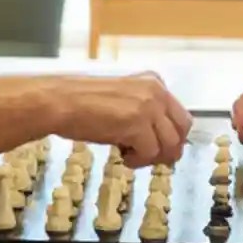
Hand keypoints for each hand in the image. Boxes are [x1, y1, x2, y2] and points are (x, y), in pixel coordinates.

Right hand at [53, 71, 192, 167]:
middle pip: (182, 130)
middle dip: (170, 149)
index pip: (180, 116)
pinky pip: (150, 153)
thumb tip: (161, 141)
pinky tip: (122, 156)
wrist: (60, 103)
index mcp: (154, 82)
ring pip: (170, 144)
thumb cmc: (83, 103)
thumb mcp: (124, 99)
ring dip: (152, 157)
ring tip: (131, 156)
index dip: (171, 137)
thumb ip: (145, 112)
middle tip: (150, 158)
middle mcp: (156, 91)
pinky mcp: (136, 124)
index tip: (156, 148)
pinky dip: (138, 161)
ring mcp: (147, 107)